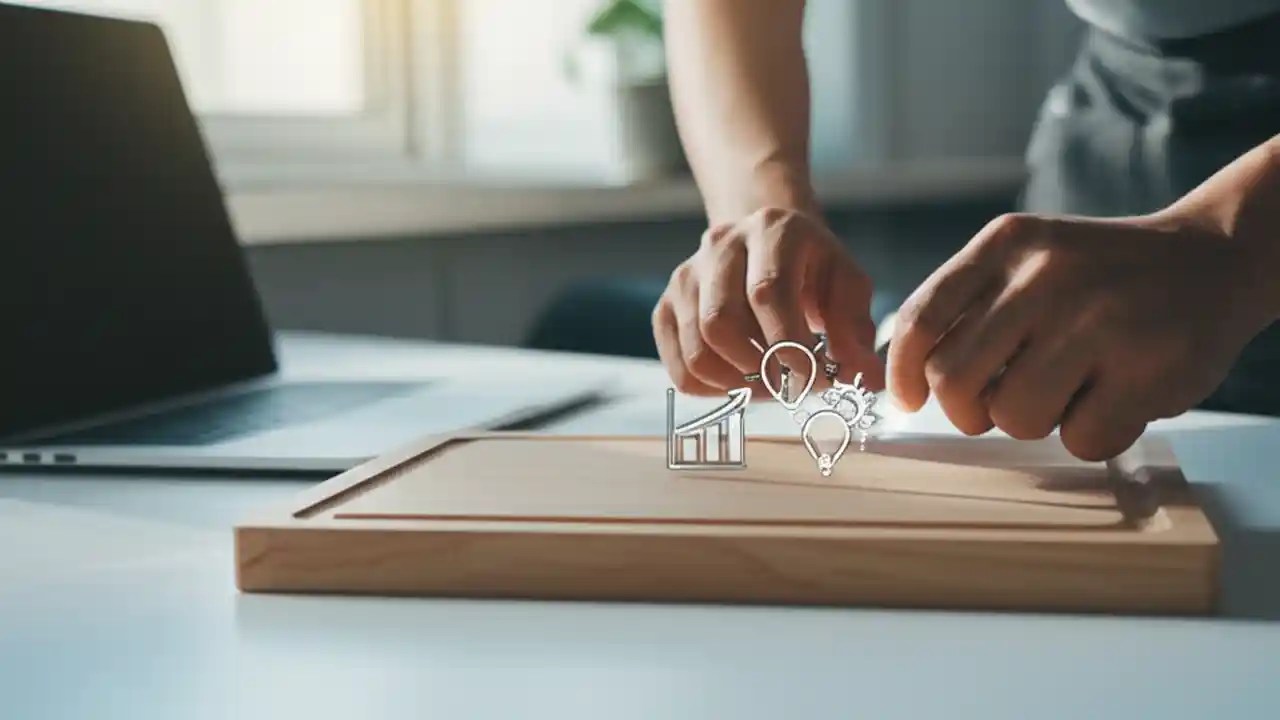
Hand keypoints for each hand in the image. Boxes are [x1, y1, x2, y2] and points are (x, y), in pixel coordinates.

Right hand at [653, 207, 884, 395]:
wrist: (766, 243)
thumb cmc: (811, 268)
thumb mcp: (846, 283)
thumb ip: (855, 326)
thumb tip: (863, 377)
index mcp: (772, 230)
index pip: (767, 292)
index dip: (789, 344)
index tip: (814, 379)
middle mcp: (720, 244)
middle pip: (720, 322)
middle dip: (759, 368)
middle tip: (791, 387)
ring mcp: (686, 274)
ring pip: (696, 347)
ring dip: (737, 382)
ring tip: (771, 387)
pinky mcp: (667, 304)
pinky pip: (678, 364)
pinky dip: (711, 388)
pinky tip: (741, 383)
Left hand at [888, 212, 1272, 459]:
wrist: (1213, 260)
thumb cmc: (1102, 277)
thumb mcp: (1029, 260)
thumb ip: (969, 304)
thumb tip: (904, 374)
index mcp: (1006, 244)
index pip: (923, 318)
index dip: (904, 373)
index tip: (909, 401)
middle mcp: (1044, 275)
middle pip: (955, 381)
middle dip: (970, 410)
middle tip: (1003, 401)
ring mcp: (1096, 320)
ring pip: (1013, 416)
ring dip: (1034, 422)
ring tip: (1068, 390)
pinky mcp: (1145, 367)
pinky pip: (1080, 439)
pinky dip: (1090, 434)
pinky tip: (1112, 398)